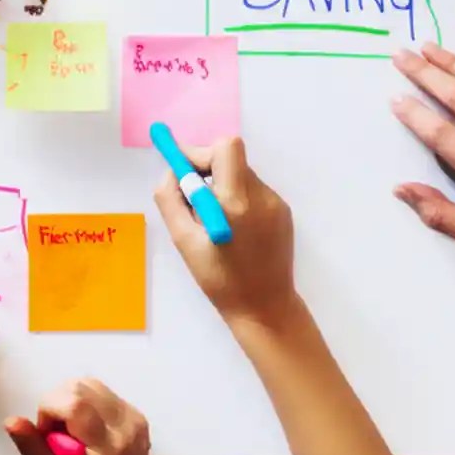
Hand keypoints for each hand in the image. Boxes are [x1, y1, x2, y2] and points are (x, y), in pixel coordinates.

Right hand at [5, 379, 149, 454]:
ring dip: (73, 402)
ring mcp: (134, 420)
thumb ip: (35, 450)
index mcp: (106, 447)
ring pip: (92, 384)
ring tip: (71, 433)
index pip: (74, 402)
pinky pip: (105, 393)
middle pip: (81, 386)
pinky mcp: (137, 416)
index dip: (49, 409)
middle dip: (58, 404)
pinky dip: (88, 405)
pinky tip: (86, 430)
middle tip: (56, 435)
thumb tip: (13, 422)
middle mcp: (125, 428)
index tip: (45, 431)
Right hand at [154, 138, 298, 324]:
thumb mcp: (184, 241)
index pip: (225, 148)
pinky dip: (237, 199)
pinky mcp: (283, 212)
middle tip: (190, 193)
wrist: (264, 306)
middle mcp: (261, 196)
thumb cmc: (218, 279)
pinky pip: (254, 191)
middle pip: (232, 157)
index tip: (181, 166)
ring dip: (222, 186)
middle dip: (207, 167)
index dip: (199, 152)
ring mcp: (276, 203)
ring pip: (242, 174)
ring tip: (213, 220)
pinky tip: (234, 229)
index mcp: (236, 203)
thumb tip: (171, 170)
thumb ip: (171, 200)